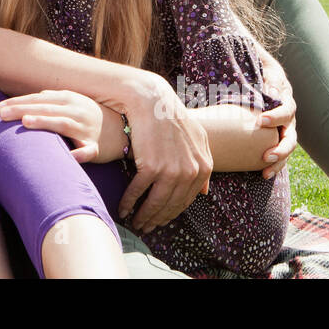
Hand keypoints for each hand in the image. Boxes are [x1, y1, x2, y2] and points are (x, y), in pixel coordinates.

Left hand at [0, 90, 121, 163]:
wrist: (124, 129)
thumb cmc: (90, 117)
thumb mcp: (72, 103)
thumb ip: (50, 102)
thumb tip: (26, 101)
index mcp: (68, 99)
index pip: (39, 99)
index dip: (18, 102)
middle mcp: (76, 110)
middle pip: (45, 109)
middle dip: (22, 110)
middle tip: (1, 114)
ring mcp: (86, 128)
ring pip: (63, 124)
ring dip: (44, 122)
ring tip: (25, 123)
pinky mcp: (96, 146)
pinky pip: (88, 151)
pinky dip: (79, 154)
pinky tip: (69, 157)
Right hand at [115, 72, 211, 233]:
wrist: (152, 101)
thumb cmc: (171, 117)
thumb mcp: (198, 137)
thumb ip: (204, 163)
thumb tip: (205, 192)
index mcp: (204, 167)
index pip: (186, 201)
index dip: (171, 213)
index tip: (159, 220)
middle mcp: (190, 171)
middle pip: (171, 205)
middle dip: (157, 220)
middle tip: (145, 227)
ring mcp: (171, 170)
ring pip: (155, 203)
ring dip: (143, 216)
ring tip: (134, 222)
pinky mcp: (151, 166)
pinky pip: (138, 192)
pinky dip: (129, 202)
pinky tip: (123, 209)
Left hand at [255, 48, 297, 178]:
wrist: (263, 78)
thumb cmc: (263, 74)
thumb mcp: (267, 71)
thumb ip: (270, 79)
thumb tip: (273, 91)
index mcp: (287, 102)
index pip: (286, 111)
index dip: (275, 117)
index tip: (260, 121)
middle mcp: (289, 120)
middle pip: (291, 137)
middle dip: (280, 149)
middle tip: (265, 156)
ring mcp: (284, 131)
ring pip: (286, 150)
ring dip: (278, 162)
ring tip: (265, 172)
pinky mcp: (276, 139)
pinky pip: (278, 154)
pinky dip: (273, 165)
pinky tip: (263, 174)